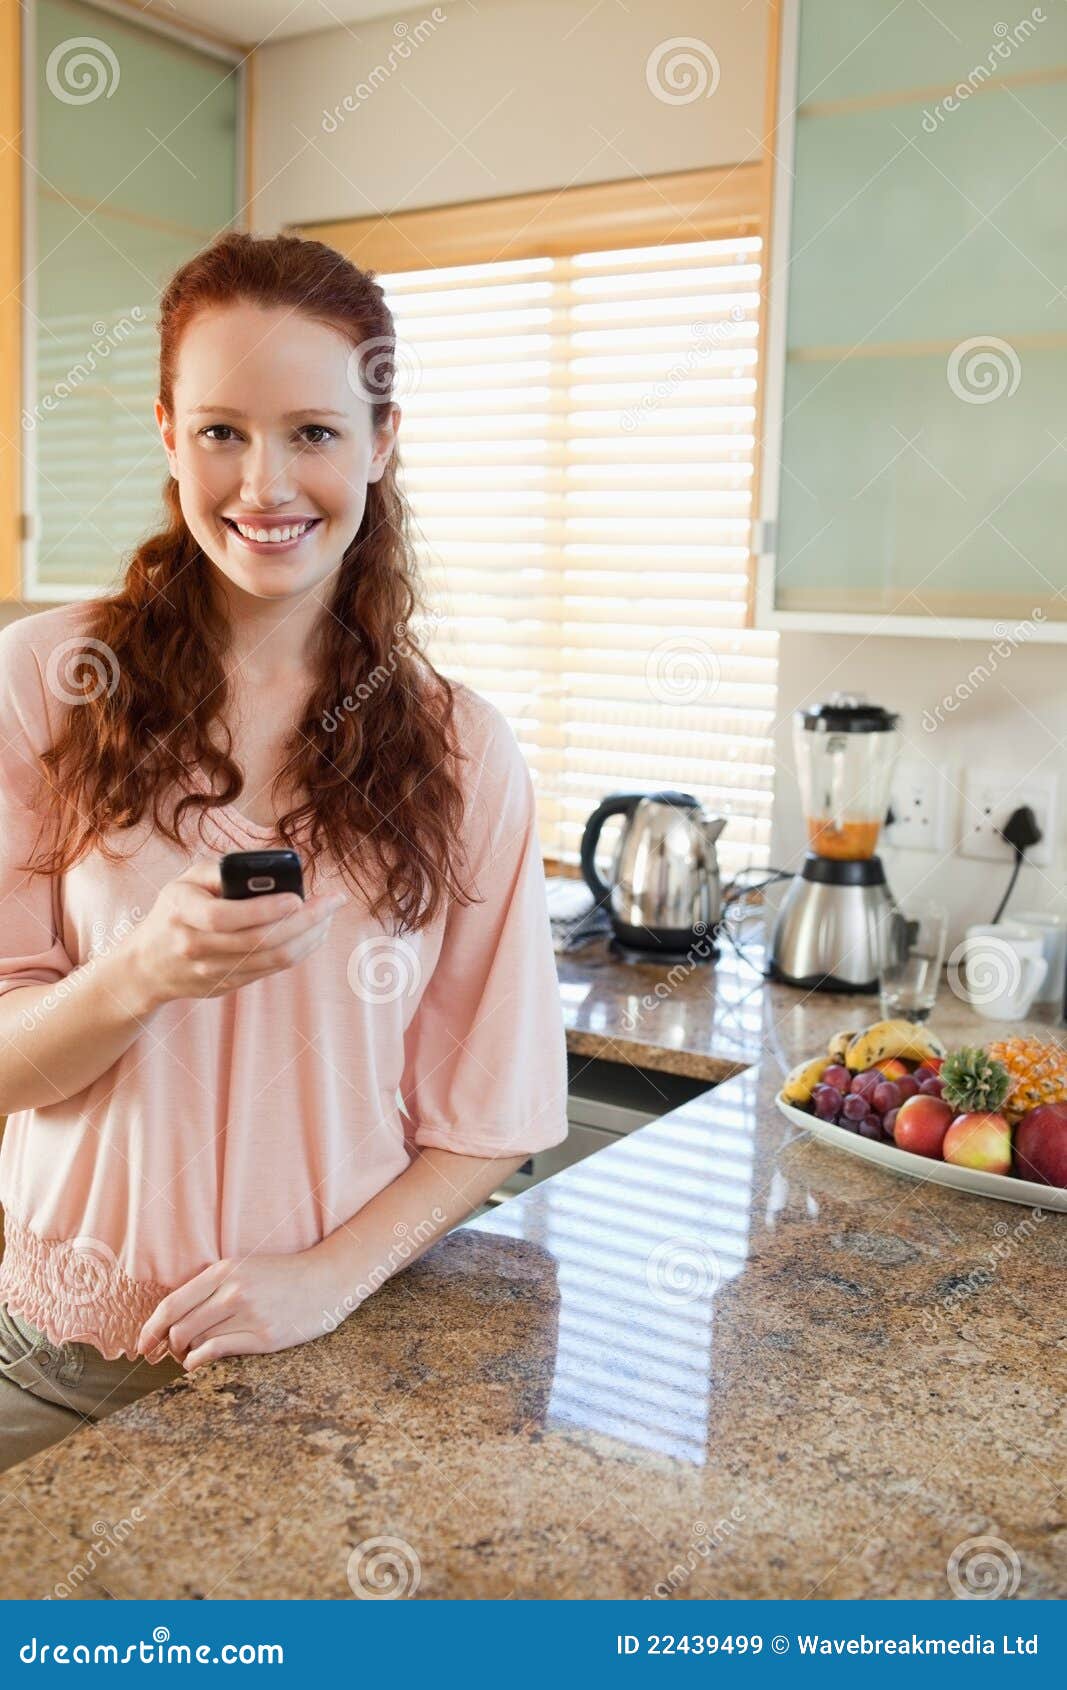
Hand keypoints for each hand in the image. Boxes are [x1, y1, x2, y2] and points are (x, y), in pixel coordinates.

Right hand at [127, 857, 344, 1010]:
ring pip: (271, 960)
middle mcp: (195, 946)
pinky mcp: (225, 987)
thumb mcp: (185, 881)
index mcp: (182, 913)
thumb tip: (270, 869)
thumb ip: (222, 870)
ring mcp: (210, 972)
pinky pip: (270, 970)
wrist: (147, 965)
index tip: (298, 897)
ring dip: (309, 938)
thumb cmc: (174, 911)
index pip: (226, 916)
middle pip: (259, 941)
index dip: (265, 909)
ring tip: (329, 916)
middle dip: (305, 921)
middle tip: (333, 902)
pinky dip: (298, 951)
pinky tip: (313, 934)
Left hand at [134, 1251, 334, 1370]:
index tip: (141, 1345)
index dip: (149, 1328)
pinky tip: (198, 1363)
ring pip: (195, 1342)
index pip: (171, 1304)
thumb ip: (212, 1285)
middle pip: (179, 1327)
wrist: (328, 1278)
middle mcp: (232, 1291)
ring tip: (187, 1356)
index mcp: (224, 1271)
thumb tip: (175, 1315)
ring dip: (184, 1354)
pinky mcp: (263, 1337)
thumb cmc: (284, 1275)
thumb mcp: (245, 1267)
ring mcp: (248, 1314)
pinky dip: (198, 1361)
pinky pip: (216, 1352)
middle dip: (167, 1346)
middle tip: (167, 1354)